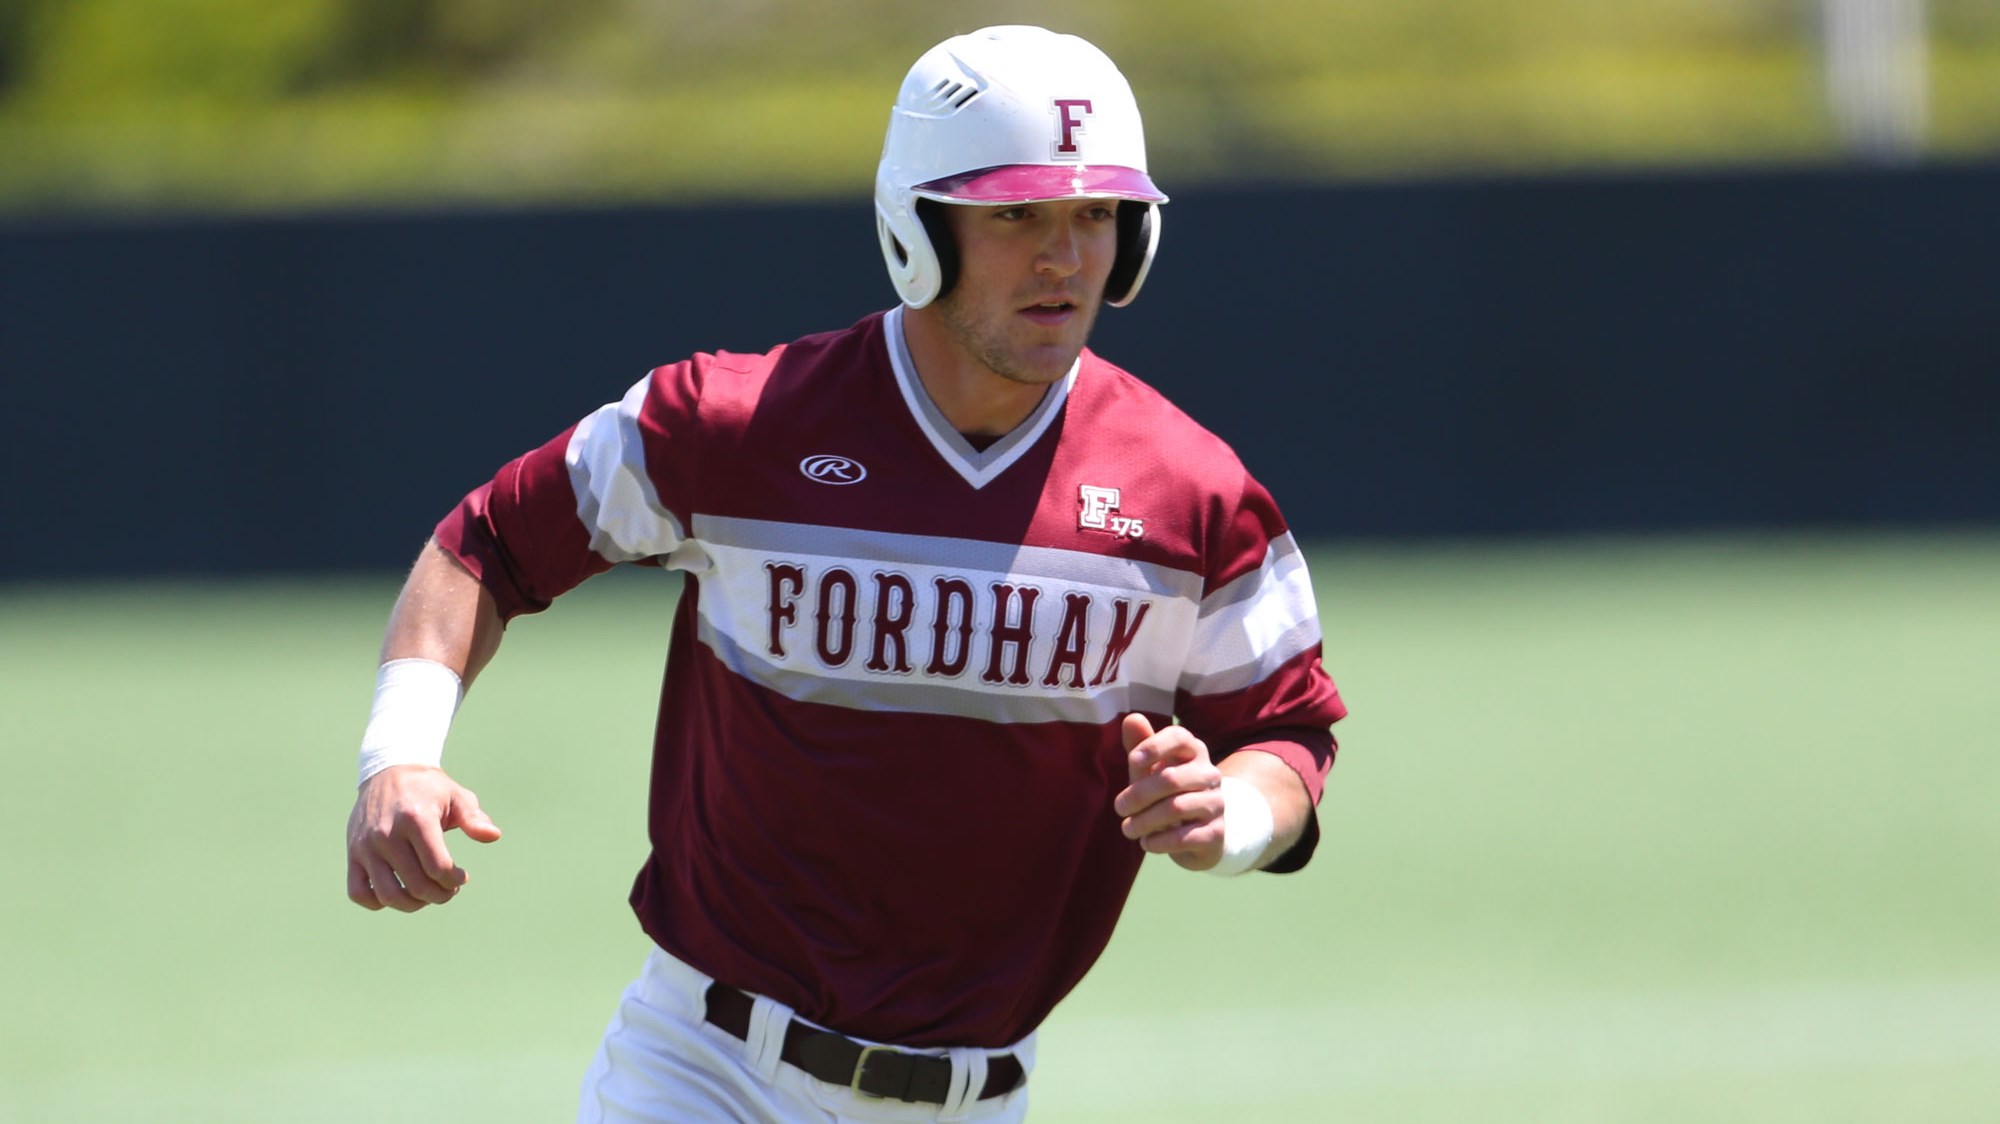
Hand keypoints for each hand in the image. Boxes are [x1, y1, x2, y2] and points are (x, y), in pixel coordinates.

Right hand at [346, 765, 501, 911]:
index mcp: (416, 819)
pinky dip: (378, 902)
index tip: (462, 876)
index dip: (455, 880)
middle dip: (440, 895)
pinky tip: (398, 892)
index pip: (438, 867)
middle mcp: (387, 834)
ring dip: (413, 904)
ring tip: (426, 896)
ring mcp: (366, 846)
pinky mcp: (352, 853)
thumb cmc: (429, 788)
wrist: (388, 771)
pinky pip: (358, 892)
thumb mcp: (456, 796)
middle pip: (417, 885)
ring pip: (388, 896)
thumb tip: (493, 836)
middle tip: (448, 889)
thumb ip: (474, 818)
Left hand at [1112, 713, 1225, 870]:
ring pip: (1177, 808)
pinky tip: (1147, 843)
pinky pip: (1185, 837)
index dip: (1154, 747)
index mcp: (1194, 751)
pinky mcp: (1216, 833)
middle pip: (1171, 778)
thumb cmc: (1168, 792)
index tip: (1133, 761)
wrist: (1199, 834)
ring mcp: (1216, 803)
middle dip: (1138, 794)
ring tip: (1128, 829)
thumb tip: (1131, 718)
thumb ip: (1140, 746)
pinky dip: (1160, 841)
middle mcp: (1210, 774)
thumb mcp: (1152, 769)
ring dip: (1145, 821)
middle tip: (1119, 807)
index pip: (1180, 737)